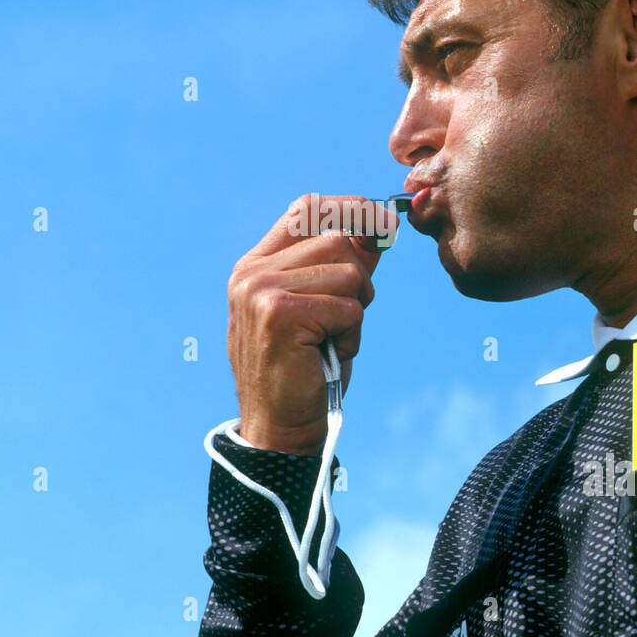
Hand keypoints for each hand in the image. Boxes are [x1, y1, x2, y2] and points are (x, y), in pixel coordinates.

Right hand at [227, 194, 395, 455]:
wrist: (280, 429)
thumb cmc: (306, 371)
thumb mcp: (323, 309)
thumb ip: (343, 267)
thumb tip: (382, 225)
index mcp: (256, 266)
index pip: (306, 210)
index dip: (349, 207)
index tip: (383, 222)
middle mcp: (253, 273)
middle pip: (337, 240)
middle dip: (360, 280)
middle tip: (345, 320)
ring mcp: (262, 291)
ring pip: (348, 273)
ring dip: (355, 312)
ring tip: (331, 341)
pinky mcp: (280, 314)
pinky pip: (348, 307)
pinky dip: (351, 335)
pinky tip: (328, 355)